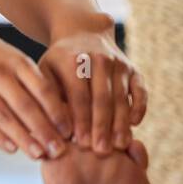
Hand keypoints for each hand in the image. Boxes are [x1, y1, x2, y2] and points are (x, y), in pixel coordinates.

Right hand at [0, 22, 73, 159]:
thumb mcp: (13, 58)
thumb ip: (31, 83)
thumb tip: (57, 116)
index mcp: (16, 62)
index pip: (43, 90)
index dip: (57, 113)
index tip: (69, 132)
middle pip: (25, 106)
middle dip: (44, 131)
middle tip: (58, 151)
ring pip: (4, 117)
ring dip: (23, 138)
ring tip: (37, 154)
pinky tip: (11, 148)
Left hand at [37, 31, 147, 153]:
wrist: (83, 32)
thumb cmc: (58, 63)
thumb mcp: (45, 73)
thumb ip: (46, 98)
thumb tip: (43, 130)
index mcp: (72, 60)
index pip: (78, 95)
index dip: (80, 120)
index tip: (79, 143)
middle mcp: (98, 59)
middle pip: (101, 98)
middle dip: (101, 126)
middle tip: (101, 151)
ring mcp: (118, 63)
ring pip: (121, 97)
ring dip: (120, 122)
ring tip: (119, 146)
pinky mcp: (134, 69)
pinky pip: (139, 90)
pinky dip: (139, 106)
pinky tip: (135, 124)